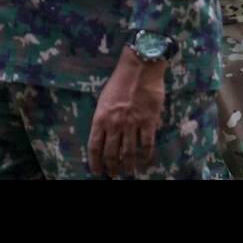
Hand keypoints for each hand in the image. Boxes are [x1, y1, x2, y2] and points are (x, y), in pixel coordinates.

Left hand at [88, 48, 165, 177]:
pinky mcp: (148, 121)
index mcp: (101, 119)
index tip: (97, 171)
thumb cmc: (120, 80)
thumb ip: (105, 118)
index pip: (94, 147)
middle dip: (112, 167)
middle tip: (114, 174)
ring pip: (128, 152)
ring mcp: (132, 124)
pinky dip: (146, 155)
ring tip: (129, 170)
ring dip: (128, 164)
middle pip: (111, 153)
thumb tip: (106, 133)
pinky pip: (147, 144)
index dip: (95, 162)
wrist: (140, 68)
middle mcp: (115, 125)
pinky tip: (145, 161)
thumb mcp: (104, 99)